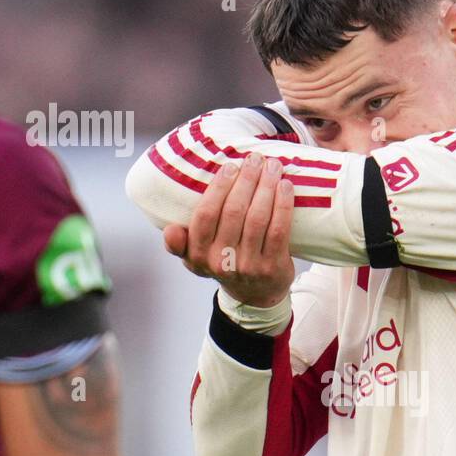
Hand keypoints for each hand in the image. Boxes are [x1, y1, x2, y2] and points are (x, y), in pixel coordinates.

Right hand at [163, 151, 295, 306]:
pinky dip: (282, 204)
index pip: (205, 216)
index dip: (218, 189)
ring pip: (257, 218)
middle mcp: (221, 261)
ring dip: (266, 187)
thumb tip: (170, 230)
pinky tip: (285, 186)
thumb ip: (180, 243)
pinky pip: (278, 230)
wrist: (255, 295)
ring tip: (272, 166)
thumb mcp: (195, 258)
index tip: (230, 166)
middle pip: (233, 212)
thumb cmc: (223, 263)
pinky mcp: (272, 266)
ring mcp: (248, 266)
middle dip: (246, 180)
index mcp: (197, 255)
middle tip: (254, 159)